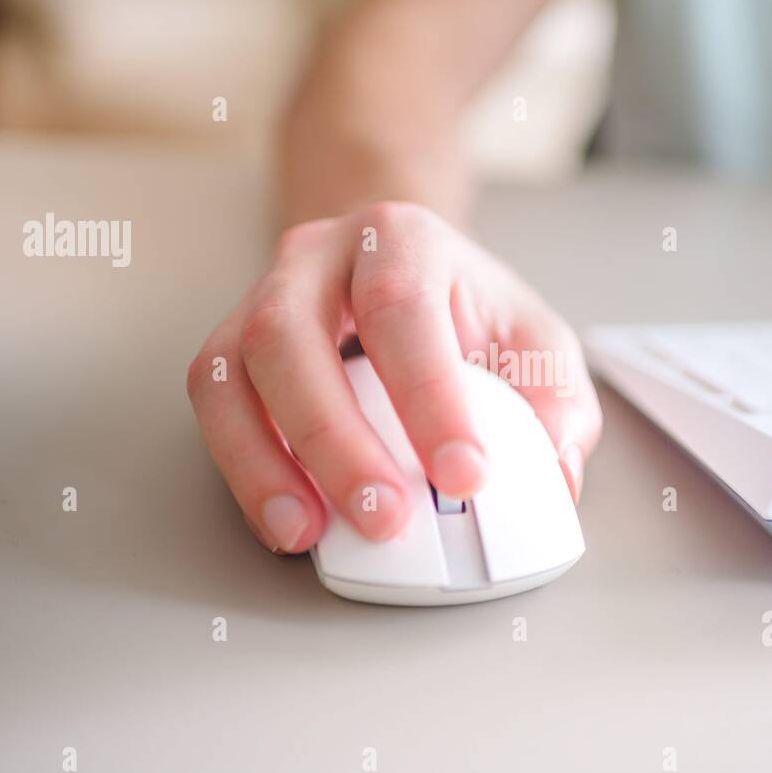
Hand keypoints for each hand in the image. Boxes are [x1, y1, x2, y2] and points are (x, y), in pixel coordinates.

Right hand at [187, 201, 601, 553]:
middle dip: (336, 439)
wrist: (398, 271)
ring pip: (230, 373)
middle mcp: (315, 258)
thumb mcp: (533, 340)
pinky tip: (286, 520)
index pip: (402, 306)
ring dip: (268, 462)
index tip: (466, 477)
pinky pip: (214, 407)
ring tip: (311, 533)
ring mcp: (260, 298)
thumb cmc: (468, 312)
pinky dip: (245, 470)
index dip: (429, 396)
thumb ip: (557, 403)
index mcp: (400, 239)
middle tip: (387, 517)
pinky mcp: (230, 349)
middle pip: (292, 336)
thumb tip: (555, 475)